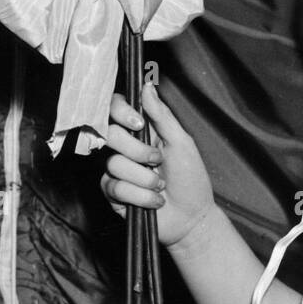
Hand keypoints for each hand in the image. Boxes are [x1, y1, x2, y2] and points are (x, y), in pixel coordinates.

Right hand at [100, 81, 215, 247]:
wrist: (192, 218)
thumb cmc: (191, 179)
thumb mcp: (182, 143)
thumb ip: (162, 116)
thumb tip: (147, 85)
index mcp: (141, 131)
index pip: (115, 109)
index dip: (120, 111)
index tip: (139, 123)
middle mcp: (124, 148)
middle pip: (110, 134)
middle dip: (139, 152)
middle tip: (158, 163)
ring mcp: (116, 170)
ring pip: (114, 164)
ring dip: (145, 179)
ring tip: (160, 186)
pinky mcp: (112, 193)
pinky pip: (115, 187)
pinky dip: (141, 196)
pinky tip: (155, 201)